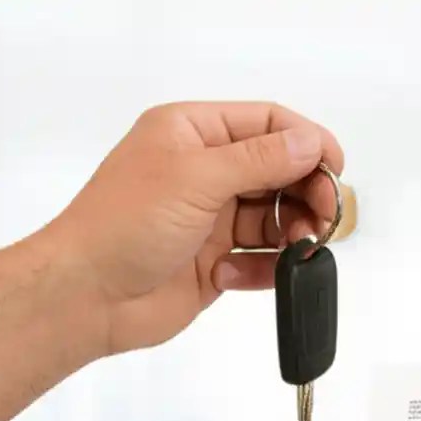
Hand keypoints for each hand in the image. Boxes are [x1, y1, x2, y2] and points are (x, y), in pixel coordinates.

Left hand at [38, 101, 344, 355]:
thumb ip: (260, 159)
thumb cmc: (121, 226)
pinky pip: (261, 259)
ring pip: (276, 217)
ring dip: (291, 234)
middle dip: (306, 193)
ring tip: (296, 249)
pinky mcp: (215, 260)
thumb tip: (310, 142)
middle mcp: (203, 170)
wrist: (85, 297)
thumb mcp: (196, 178)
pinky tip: (231, 274)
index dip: (307, 142)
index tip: (336, 167)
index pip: (267, 123)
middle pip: (280, 171)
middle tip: (326, 217)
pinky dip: (261, 268)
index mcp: (192, 133)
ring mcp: (210, 217)